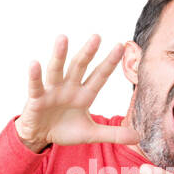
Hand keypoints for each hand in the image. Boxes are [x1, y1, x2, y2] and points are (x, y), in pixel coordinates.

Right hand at [15, 35, 139, 152]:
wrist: (40, 137)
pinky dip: (34, 76)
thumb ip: (113, 133)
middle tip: (97, 37)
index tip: (121, 46)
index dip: (109, 62)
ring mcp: (52, 91)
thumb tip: (138, 137)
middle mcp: (69, 88)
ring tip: (63, 38)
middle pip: (79, 67)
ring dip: (59, 55)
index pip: (99, 76)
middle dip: (87, 52)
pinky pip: (36, 86)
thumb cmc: (64, 130)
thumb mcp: (91, 133)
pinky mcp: (36, 99)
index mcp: (84, 95)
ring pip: (57, 70)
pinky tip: (34, 63)